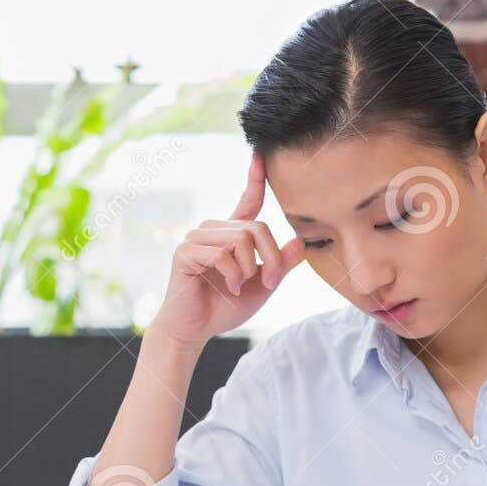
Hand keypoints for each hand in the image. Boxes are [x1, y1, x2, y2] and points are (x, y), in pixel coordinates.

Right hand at [147, 151, 305, 348]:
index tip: (261, 155)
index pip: (248, 201)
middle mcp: (213, 230)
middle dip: (270, 259)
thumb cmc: (225, 307)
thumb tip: (301, 242)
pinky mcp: (185, 252)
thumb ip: (280, 265)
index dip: (255, 178)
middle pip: (257, 228)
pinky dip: (233, 275)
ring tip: (240, 287)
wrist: (195, 330)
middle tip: (267, 283)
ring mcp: (197, 238)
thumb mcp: (263, 286)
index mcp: (232, 234)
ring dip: (249, 270)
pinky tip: (228, 288)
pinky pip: (222, 254)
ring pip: (241, 240)